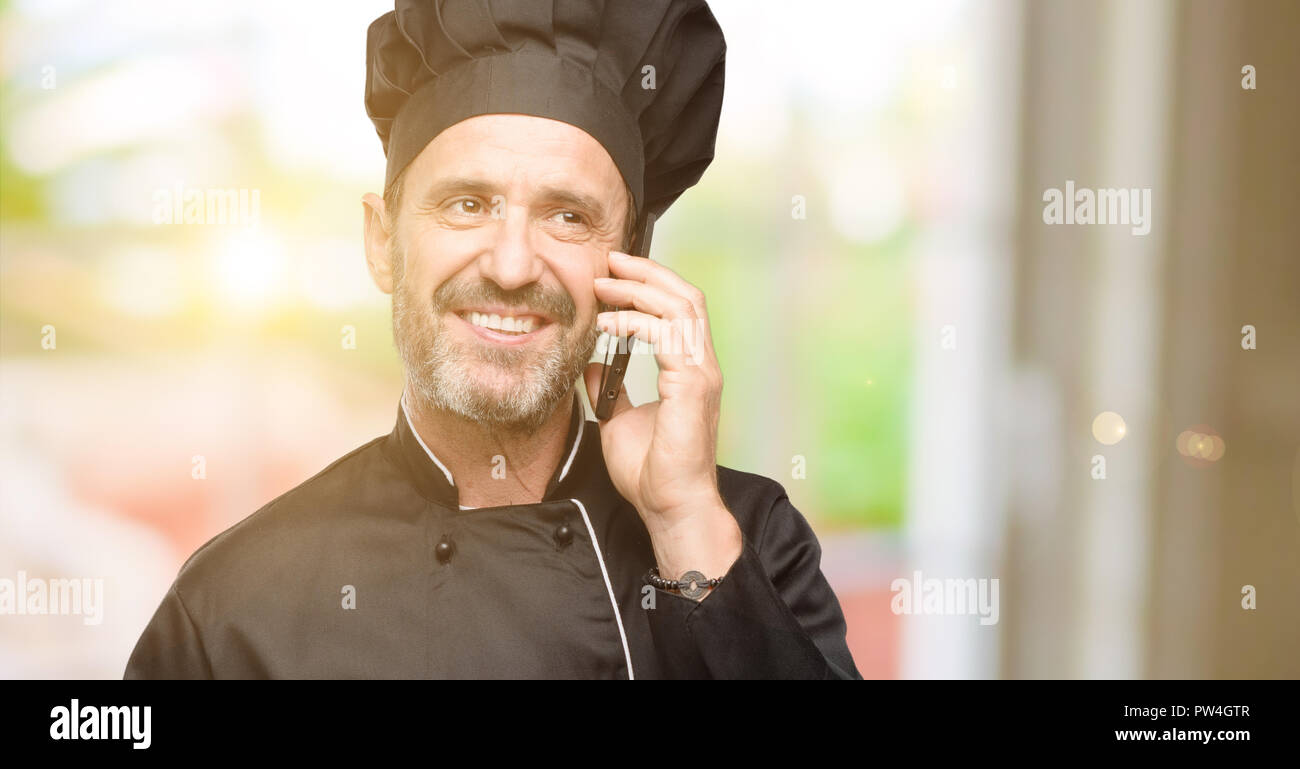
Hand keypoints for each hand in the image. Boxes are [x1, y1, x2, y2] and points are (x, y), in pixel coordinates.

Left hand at [583, 251, 741, 590]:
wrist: (669, 506)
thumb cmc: (651, 472)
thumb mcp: (618, 418)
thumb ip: (611, 386)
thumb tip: (592, 362)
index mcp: (690, 370)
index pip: (679, 309)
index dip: (650, 285)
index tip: (613, 274)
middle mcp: (702, 365)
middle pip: (685, 296)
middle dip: (647, 273)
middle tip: (609, 261)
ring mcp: (701, 373)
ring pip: (680, 307)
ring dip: (639, 289)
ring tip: (604, 285)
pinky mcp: (693, 385)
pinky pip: (667, 336)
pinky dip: (636, 322)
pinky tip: (608, 325)